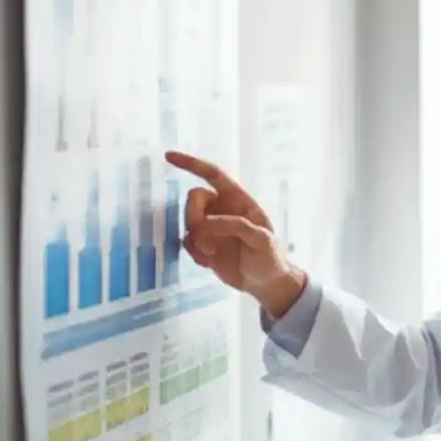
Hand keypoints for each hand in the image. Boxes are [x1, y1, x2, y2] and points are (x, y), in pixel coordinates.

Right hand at [165, 151, 305, 315]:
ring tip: (214, 255)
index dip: (192, 164)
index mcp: (239, 201)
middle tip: (208, 243)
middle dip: (194, 218)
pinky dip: (195, 253)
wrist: (265, 284)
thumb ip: (238, 226)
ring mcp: (211, 227)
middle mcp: (222, 210)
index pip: (213, 175)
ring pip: (187, 222)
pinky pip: (186, 242)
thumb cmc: (270, 258)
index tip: (169, 157)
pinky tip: (212, 262)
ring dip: (197, 240)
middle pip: (193, 199)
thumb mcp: (262, 240)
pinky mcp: (203, 245)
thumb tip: (208, 222)